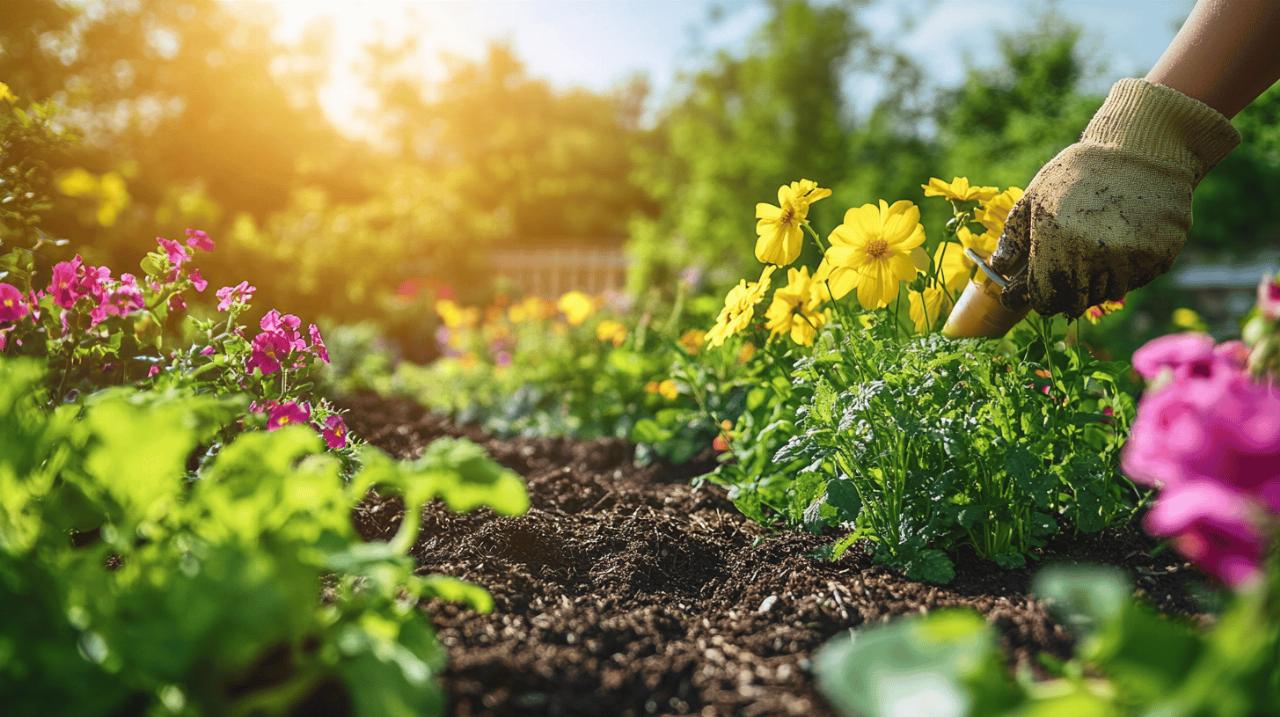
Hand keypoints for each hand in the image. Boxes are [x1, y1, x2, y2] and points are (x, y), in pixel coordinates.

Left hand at [992, 79, 1239, 316]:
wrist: (1142, 147)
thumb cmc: (1079, 172)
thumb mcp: (1035, 197)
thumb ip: (1013, 239)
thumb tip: (997, 271)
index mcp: (1058, 243)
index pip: (1044, 300)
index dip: (1037, 296)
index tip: (1037, 287)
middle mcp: (1095, 255)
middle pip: (1074, 303)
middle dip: (1065, 292)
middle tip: (1068, 265)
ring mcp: (1131, 258)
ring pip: (1106, 294)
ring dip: (1097, 280)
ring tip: (1097, 243)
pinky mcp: (1160, 256)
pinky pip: (1136, 280)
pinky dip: (1126, 268)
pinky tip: (1123, 237)